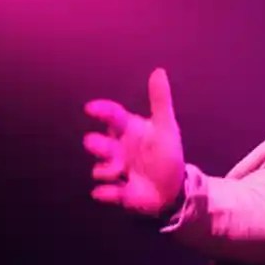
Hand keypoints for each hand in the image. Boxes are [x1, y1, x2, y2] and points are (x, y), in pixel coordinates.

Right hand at [83, 68, 185, 215]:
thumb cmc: (166, 152)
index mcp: (128, 130)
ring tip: (115, 170)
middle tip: (96, 143)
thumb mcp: (165, 125)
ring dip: (103, 169)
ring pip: (100, 169)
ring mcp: (116, 170)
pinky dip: (106, 193)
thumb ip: (160, 100)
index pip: (112, 116)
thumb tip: (158, 71)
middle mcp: (118, 149)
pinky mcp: (119, 192)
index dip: (102, 111)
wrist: (173, 186)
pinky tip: (106, 191)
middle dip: (97, 144)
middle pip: (102, 143)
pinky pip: (107, 193)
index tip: (91, 108)